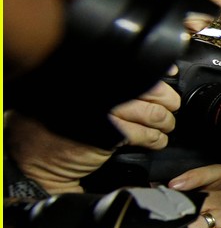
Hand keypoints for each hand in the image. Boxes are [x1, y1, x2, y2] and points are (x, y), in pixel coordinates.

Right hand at [4, 80, 180, 193]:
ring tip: (166, 126)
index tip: (171, 75)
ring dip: (165, 121)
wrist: (41, 160)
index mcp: (91, 78)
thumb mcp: (84, 100)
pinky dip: (155, 138)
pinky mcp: (105, 135)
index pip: (133, 68)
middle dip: (167, 99)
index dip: (157, 72)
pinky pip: (143, 134)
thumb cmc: (63, 127)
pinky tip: (156, 141)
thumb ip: (111, 87)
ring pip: (150, 112)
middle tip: (172, 106)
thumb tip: (157, 78)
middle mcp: (95, 90)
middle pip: (149, 88)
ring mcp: (100, 112)